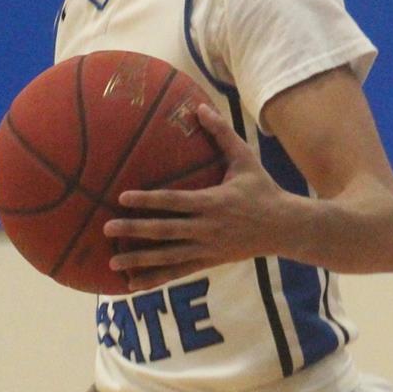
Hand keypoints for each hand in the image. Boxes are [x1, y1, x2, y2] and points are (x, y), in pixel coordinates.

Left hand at [103, 105, 292, 292]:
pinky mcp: (209, 262)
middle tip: (106, 228)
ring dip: (140, 260)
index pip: (174, 201)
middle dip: (135, 230)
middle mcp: (207, 228)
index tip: (122, 197)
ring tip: (112, 262)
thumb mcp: (245, 158)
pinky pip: (178, 272)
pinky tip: (132, 285)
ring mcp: (207, 248)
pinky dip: (156, 279)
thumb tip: (200, 106)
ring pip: (168, 257)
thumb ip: (221, 134)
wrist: (286, 227)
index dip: (148, 200)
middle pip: (165, 231)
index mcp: (213, 202)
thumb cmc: (262, 189)